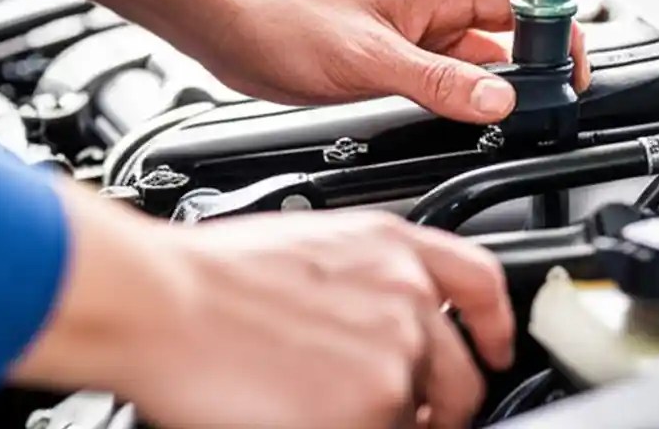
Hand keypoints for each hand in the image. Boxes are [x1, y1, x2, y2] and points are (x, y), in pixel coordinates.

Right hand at [13, 188, 515, 428]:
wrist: (161, 301)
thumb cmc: (210, 273)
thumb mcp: (315, 247)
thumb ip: (371, 281)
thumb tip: (387, 317)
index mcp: (395, 249)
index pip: (483, 286)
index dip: (497, 326)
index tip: (496, 349)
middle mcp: (408, 300)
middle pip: (462, 374)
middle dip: (441, 403)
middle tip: (402, 413)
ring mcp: (394, 360)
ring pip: (419, 416)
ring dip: (387, 420)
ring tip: (326, 409)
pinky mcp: (370, 412)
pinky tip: (307, 416)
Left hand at [45, 0, 588, 124]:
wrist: (231, 27)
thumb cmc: (285, 20)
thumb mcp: (368, 58)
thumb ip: (438, 80)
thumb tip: (497, 100)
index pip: (524, 2)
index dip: (559, 33)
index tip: (574, 72)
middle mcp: (435, 11)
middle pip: (510, 39)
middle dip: (529, 75)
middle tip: (537, 114)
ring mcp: (417, 38)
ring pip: (479, 66)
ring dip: (490, 94)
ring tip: (494, 127)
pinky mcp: (397, 64)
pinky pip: (447, 83)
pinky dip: (459, 105)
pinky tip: (454, 127)